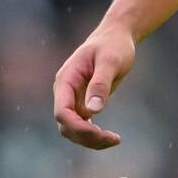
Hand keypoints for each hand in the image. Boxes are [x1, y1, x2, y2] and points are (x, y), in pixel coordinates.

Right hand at [52, 23, 135, 148]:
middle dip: (86, 136)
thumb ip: (100, 84)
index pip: (62, 112)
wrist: (116, 38)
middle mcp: (65, 92)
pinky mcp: (82, 103)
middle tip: (114, 139)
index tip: (99, 132)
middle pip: (66, 125)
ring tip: (115, 140)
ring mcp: (72, 99)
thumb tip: (93, 111)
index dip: (77, 126)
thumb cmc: (113, 46)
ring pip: (73, 129)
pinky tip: (111, 138)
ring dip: (91, 140)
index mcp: (66, 80)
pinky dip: (94, 135)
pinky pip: (83, 125)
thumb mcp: (110, 61)